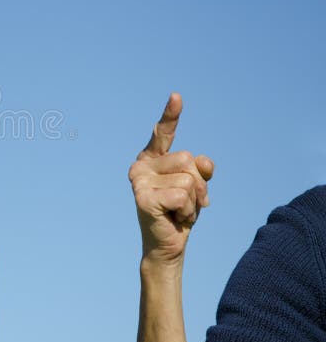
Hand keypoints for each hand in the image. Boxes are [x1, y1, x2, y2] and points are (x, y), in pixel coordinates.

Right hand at [129, 93, 214, 265]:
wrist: (168, 246)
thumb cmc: (179, 213)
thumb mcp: (196, 187)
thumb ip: (201, 170)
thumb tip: (202, 163)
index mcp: (151, 158)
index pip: (163, 133)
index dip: (170, 115)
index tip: (177, 96)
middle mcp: (140, 166)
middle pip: (187, 159)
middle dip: (197, 184)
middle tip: (186, 202)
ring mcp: (139, 181)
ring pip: (188, 179)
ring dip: (194, 200)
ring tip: (180, 211)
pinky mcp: (143, 198)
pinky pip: (183, 195)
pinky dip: (187, 210)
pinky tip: (174, 218)